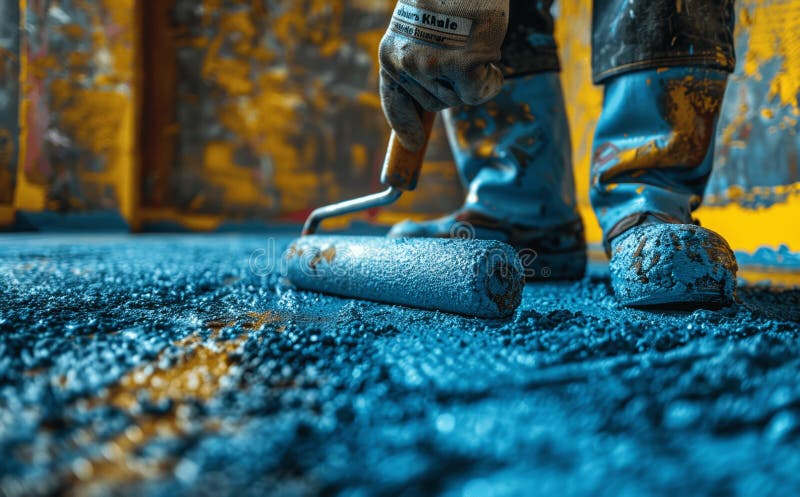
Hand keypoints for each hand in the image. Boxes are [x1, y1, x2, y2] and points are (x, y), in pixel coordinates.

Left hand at [379, 0, 509, 150]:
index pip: (394, 101)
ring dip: (473, 79)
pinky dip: (491, 80)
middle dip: (453, 88)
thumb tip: (429, 105)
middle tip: (463, 56)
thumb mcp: (418, 30)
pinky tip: (490, 55)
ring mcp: (431, 68)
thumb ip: (418, 62)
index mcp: (390, 54)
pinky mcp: (460, 68)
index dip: (404, 126)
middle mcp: (405, 64)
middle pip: (435, 103)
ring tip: (474, 46)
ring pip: (457, 99)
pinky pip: (478, 93)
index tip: (412, 144)